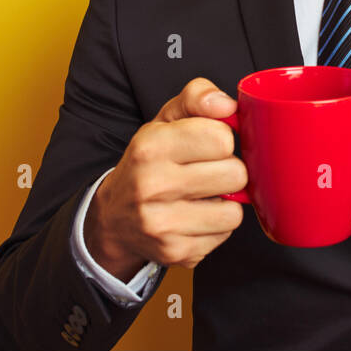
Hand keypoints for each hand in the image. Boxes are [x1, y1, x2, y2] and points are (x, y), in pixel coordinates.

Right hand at [84, 78, 246, 276]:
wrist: (114, 216)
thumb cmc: (150, 161)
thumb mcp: (165, 119)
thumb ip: (198, 97)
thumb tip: (228, 106)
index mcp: (151, 147)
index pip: (221, 137)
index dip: (222, 138)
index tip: (207, 144)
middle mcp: (152, 186)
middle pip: (235, 174)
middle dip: (228, 170)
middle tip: (207, 171)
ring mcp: (163, 224)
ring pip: (234, 211)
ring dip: (225, 202)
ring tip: (203, 195)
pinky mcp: (176, 253)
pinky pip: (224, 235)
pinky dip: (216, 226)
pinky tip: (195, 216)